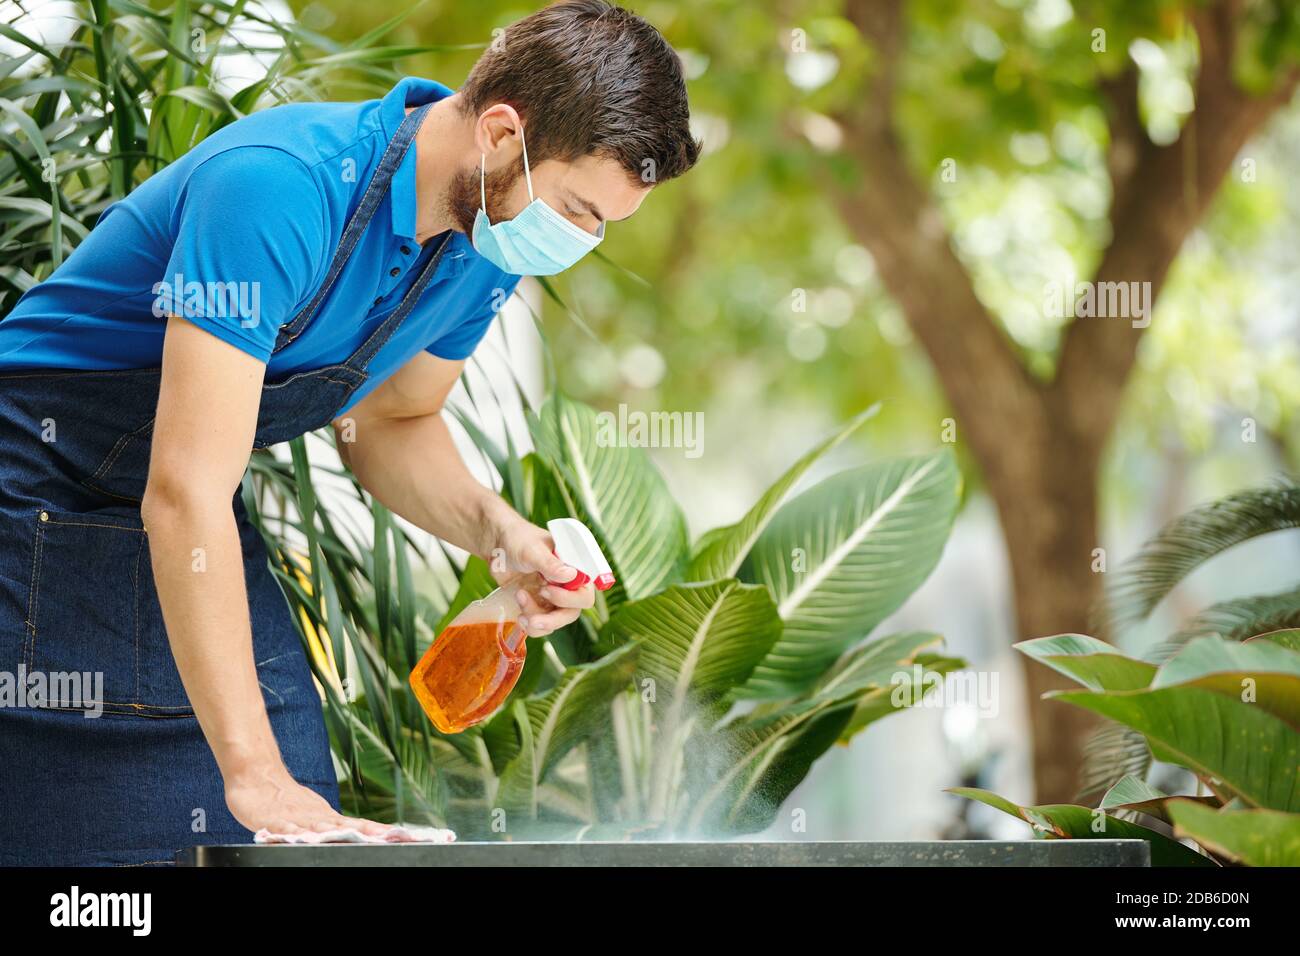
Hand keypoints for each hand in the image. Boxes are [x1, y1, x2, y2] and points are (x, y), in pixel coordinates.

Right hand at [226, 765, 392, 837]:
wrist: (257, 774)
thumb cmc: (284, 798)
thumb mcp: (311, 812)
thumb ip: (328, 824)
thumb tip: (350, 834)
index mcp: (325, 815)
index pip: (355, 825)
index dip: (375, 831)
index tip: (396, 835)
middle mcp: (315, 816)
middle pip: (345, 827)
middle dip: (366, 833)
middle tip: (388, 838)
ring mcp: (297, 818)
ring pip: (321, 828)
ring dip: (340, 834)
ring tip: (359, 839)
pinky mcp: (275, 821)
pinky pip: (286, 830)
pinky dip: (297, 835)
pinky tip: (307, 839)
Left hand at [487, 515, 596, 636]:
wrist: (497, 546)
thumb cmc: (519, 539)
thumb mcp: (533, 550)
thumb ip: (550, 564)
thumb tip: (571, 575)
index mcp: (573, 569)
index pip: (585, 592)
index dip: (570, 598)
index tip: (545, 589)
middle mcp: (567, 586)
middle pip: (572, 612)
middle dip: (552, 619)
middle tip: (533, 617)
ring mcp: (552, 599)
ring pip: (556, 622)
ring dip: (538, 622)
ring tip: (519, 601)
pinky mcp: (538, 607)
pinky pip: (541, 626)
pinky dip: (530, 625)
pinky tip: (518, 614)